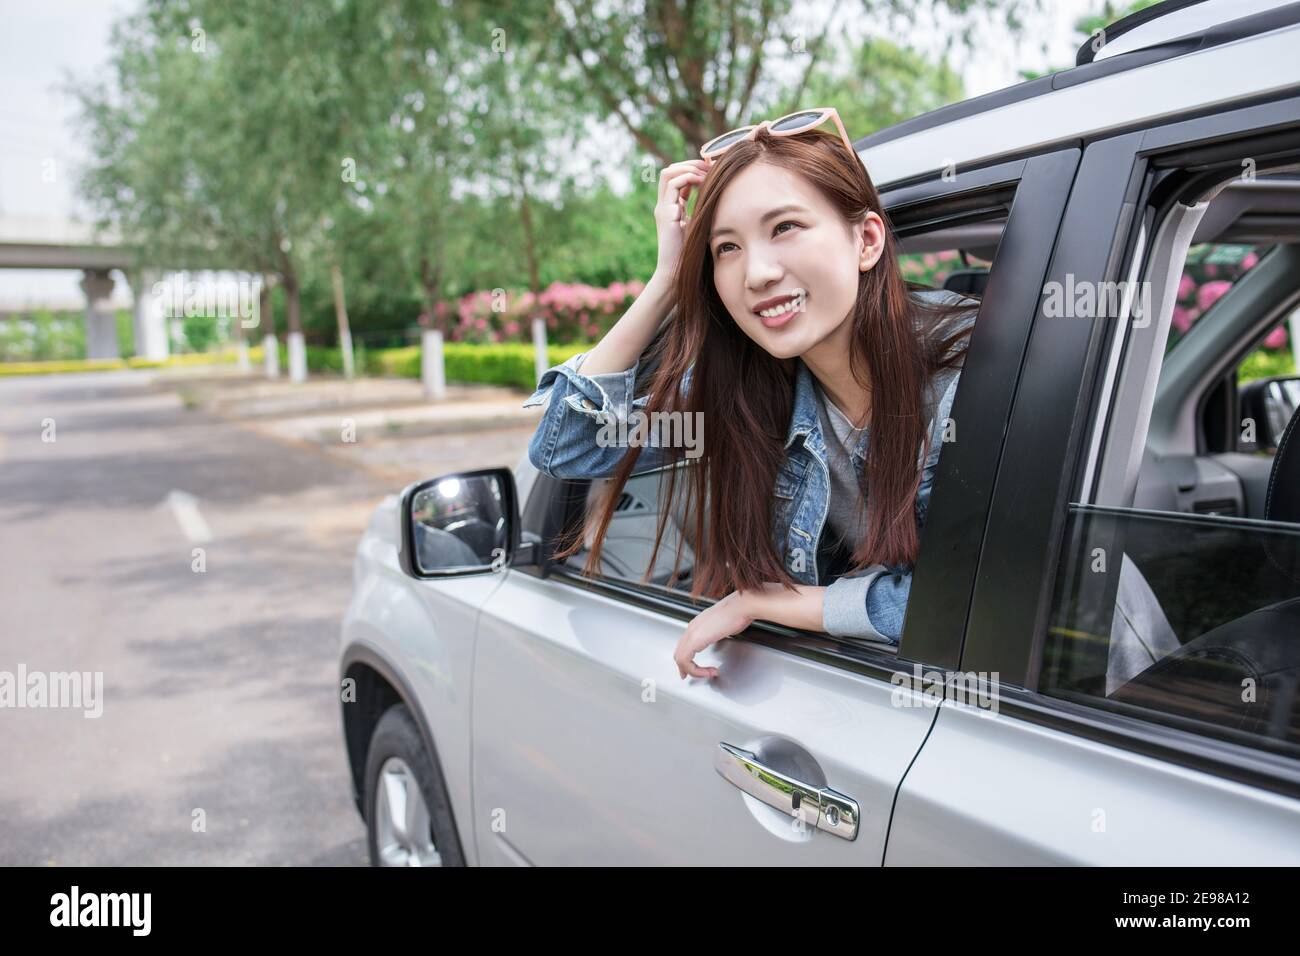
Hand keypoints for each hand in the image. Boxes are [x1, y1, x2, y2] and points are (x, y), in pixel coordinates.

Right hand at [653, 157, 711, 280]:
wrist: (675, 272)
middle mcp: (664, 205)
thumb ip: (701, 213)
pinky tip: (702, 183)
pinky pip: (674, 185)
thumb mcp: (697, 227)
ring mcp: (663, 208)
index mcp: (670, 207)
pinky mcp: (666, 213)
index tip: (709, 172)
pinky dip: (688, 178)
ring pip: (668, 173)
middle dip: (689, 164)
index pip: (676, 178)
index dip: (691, 170)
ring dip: (689, 169)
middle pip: (669, 171)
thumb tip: (716, 199)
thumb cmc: (688, 254)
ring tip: (705, 174)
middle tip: (708, 167)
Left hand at [674, 590, 752, 679]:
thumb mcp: (724, 624)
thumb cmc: (738, 612)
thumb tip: (720, 636)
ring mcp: (692, 632)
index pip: (684, 644)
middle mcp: (692, 627)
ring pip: (680, 658)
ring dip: (693, 671)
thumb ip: (717, 631)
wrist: (743, 606)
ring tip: (706, 674)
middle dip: (683, 667)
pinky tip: (708, 671)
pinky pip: (686, 660)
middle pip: (678, 652)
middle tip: (688, 676)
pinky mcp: (696, 639)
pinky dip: (696, 670)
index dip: (685, 659)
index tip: (692, 668)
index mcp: (698, 623)